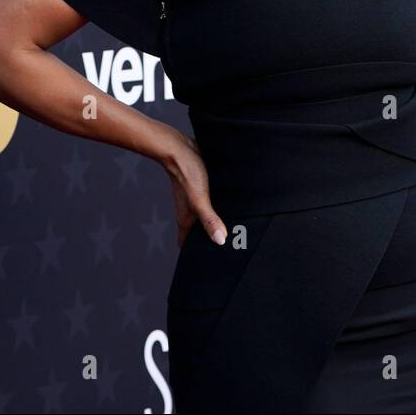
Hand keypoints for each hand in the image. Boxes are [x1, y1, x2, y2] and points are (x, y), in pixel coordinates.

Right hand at [160, 128, 227, 248]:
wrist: (180, 148)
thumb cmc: (187, 173)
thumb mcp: (200, 199)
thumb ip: (209, 220)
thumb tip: (220, 241)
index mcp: (187, 220)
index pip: (188, 245)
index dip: (196, 256)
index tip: (209, 266)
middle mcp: (190, 213)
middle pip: (199, 233)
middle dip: (210, 242)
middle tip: (229, 251)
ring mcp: (196, 202)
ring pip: (205, 219)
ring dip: (216, 225)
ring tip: (235, 232)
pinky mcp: (202, 190)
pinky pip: (211, 205)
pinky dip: (219, 210)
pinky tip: (233, 209)